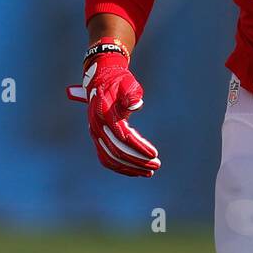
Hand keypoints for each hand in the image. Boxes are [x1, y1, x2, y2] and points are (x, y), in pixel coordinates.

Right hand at [66, 43, 160, 176]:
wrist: (101, 79)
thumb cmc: (119, 82)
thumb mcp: (127, 83)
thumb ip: (131, 93)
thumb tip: (136, 104)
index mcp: (104, 115)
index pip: (123, 137)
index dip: (139, 147)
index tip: (155, 154)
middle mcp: (97, 127)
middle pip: (117, 151)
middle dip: (138, 161)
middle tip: (156, 165)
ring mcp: (95, 134)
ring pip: (111, 159)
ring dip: (130, 168)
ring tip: (149, 172)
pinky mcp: (97, 138)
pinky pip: (106, 158)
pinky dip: (120, 167)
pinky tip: (135, 171)